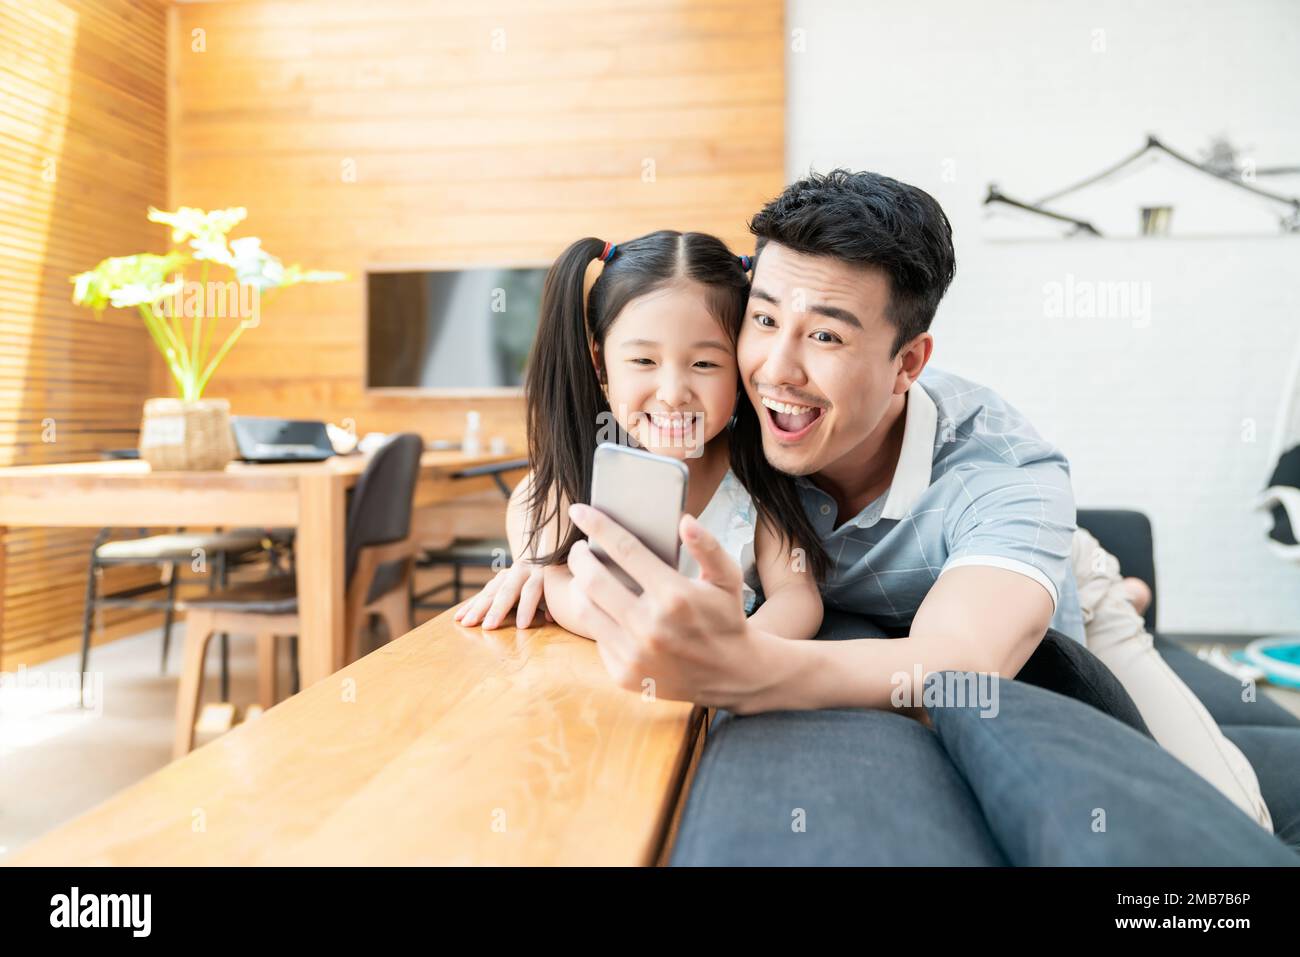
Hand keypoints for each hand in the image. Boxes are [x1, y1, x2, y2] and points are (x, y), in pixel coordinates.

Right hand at [453, 560, 550, 629]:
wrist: (547, 559)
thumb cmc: (556, 586)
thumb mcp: (558, 592)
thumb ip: (554, 603)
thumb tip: (551, 618)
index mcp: (540, 574)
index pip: (532, 590)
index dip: (527, 607)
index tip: (522, 626)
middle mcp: (521, 570)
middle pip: (507, 590)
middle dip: (497, 610)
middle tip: (488, 627)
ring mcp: (507, 573)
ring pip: (490, 590)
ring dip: (477, 608)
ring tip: (467, 623)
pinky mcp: (497, 579)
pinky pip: (482, 593)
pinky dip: (470, 606)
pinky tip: (459, 617)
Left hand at [564, 504, 779, 710]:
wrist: (731, 675)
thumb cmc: (725, 617)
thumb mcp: (727, 578)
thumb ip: (708, 546)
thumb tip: (684, 520)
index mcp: (675, 596)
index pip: (625, 550)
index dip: (598, 526)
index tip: (580, 511)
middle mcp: (651, 627)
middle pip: (593, 579)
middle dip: (579, 557)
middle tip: (580, 549)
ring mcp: (634, 654)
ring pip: (585, 609)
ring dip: (578, 586)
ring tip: (584, 575)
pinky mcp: (624, 674)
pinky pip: (596, 636)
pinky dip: (596, 617)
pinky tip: (603, 607)